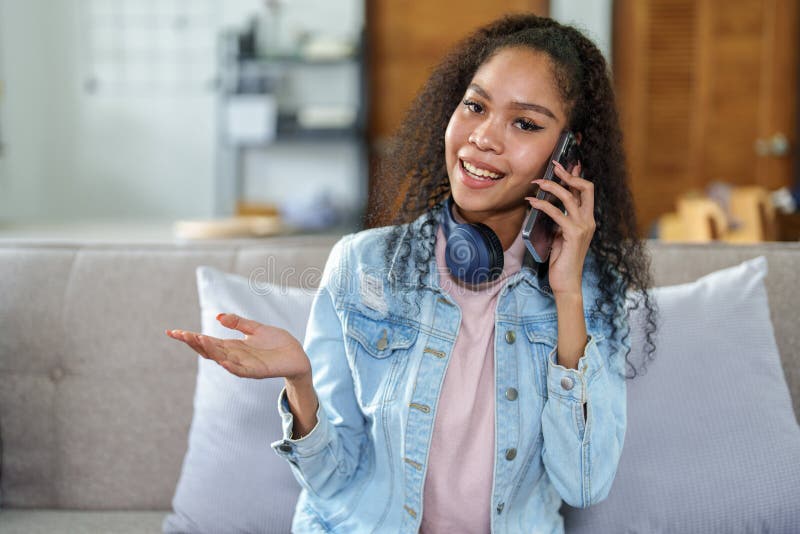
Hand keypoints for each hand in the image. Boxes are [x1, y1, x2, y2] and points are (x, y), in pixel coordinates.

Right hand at [166, 313, 310, 380]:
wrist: (297, 355)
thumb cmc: (276, 342)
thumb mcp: (255, 328)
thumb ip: (238, 323)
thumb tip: (217, 317)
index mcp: (232, 346)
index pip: (207, 342)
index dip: (191, 338)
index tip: (173, 332)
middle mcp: (235, 357)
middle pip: (210, 351)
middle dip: (195, 343)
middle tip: (180, 334)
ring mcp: (245, 365)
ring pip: (222, 359)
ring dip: (210, 351)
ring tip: (198, 339)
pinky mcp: (258, 371)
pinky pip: (242, 371)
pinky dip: (232, 367)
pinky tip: (223, 362)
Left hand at [525, 160, 595, 294]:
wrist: (566, 282)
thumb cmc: (562, 260)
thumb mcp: (561, 236)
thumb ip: (560, 221)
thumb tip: (550, 206)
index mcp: (587, 220)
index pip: (585, 191)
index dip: (576, 176)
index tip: (565, 165)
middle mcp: (588, 220)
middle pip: (586, 188)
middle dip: (568, 174)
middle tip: (553, 166)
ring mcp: (583, 227)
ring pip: (570, 197)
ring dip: (552, 186)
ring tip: (537, 183)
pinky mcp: (573, 235)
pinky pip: (557, 213)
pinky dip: (543, 205)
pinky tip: (532, 203)